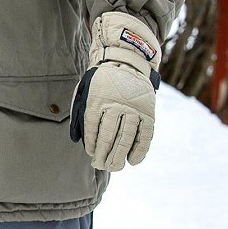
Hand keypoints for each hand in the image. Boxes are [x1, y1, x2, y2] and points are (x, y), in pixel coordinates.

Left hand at [72, 11, 159, 171]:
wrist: (127, 61)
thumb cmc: (102, 82)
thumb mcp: (86, 91)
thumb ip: (83, 113)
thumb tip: (80, 140)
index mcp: (97, 98)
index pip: (92, 127)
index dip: (92, 144)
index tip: (92, 154)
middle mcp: (116, 104)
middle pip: (109, 136)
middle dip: (104, 155)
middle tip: (102, 167)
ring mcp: (133, 108)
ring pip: (126, 137)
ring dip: (120, 156)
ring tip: (114, 167)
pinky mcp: (148, 111)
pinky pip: (145, 134)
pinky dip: (140, 149)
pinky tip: (133, 161)